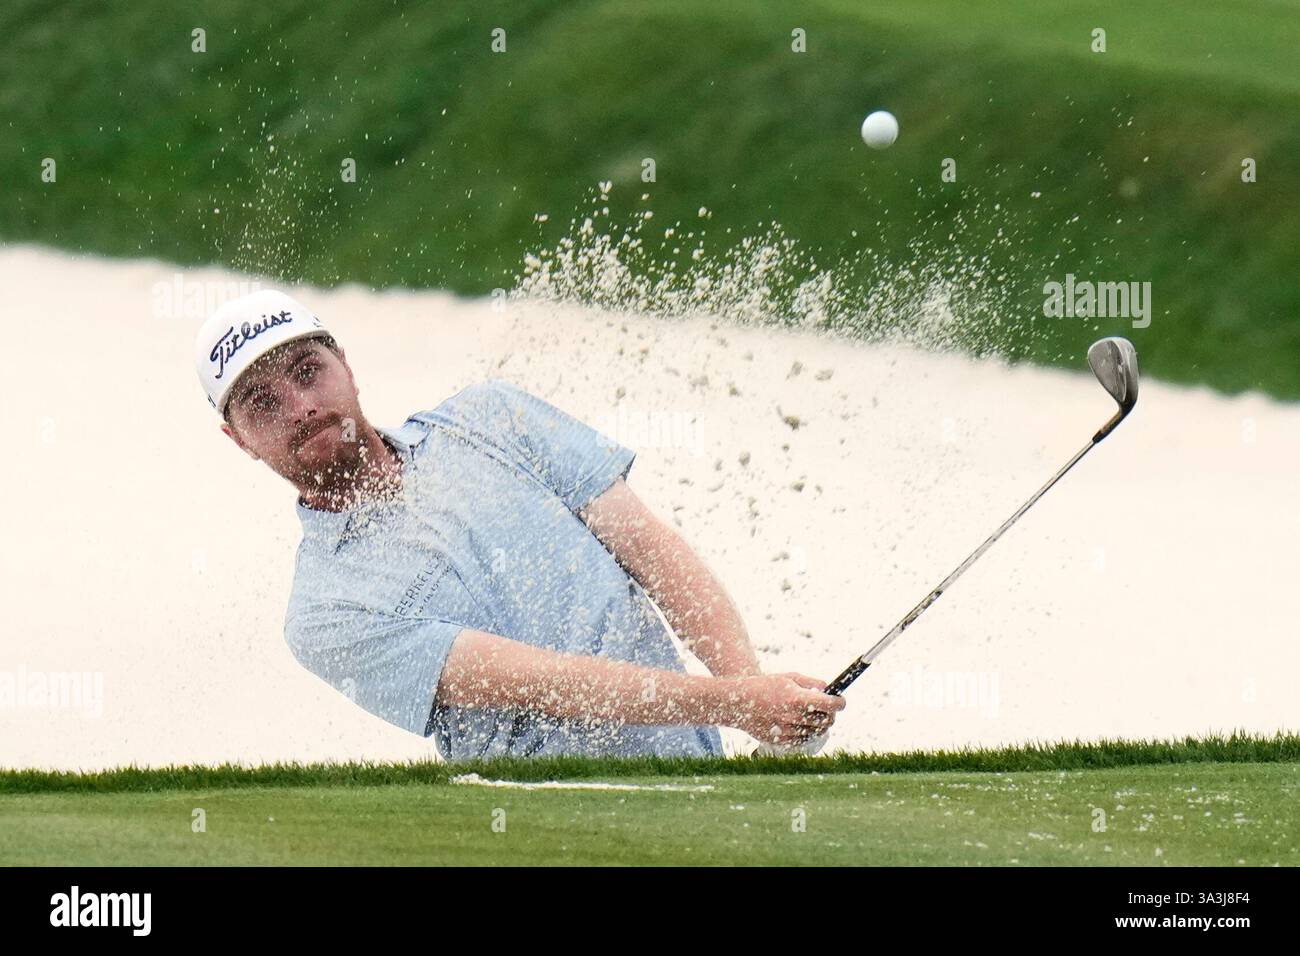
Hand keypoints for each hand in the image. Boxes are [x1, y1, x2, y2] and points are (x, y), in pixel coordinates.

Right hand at [712, 672, 844, 747]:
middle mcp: (794, 717)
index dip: (840, 702)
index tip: (840, 701)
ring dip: (818, 724)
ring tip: (811, 714)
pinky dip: (806, 732)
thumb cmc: (766, 685)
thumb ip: (812, 683)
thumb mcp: (789, 678)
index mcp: (798, 699)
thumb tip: (829, 689)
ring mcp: (788, 731)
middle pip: (827, 721)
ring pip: (816, 732)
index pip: (831, 705)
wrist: (738, 702)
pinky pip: (803, 740)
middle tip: (828, 709)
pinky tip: (799, 722)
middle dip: (831, 714)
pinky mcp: (781, 742)